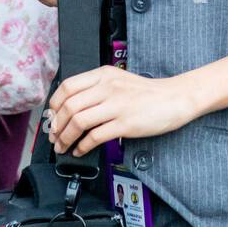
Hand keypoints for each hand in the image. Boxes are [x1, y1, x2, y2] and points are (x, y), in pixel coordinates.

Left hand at [48, 67, 196, 155]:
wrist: (175, 98)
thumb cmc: (147, 93)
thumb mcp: (118, 80)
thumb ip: (96, 89)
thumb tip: (70, 108)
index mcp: (103, 75)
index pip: (67, 87)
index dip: (54, 105)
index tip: (52, 118)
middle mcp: (108, 88)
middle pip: (69, 106)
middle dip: (56, 126)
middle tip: (54, 137)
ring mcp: (117, 105)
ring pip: (79, 121)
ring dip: (66, 138)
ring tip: (64, 147)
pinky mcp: (126, 124)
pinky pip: (96, 136)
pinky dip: (83, 146)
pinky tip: (81, 150)